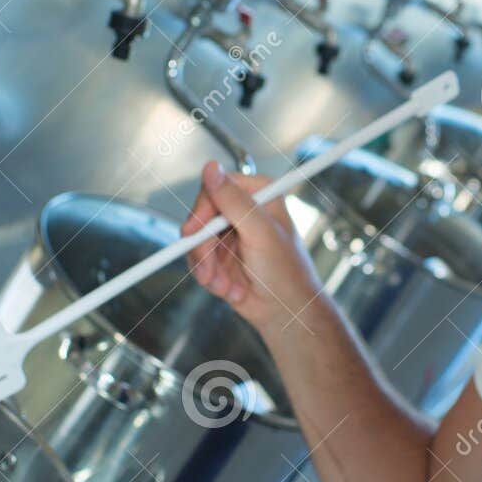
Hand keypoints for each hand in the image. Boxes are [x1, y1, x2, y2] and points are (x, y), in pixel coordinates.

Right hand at [181, 160, 325, 334]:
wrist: (286, 313)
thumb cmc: (286, 274)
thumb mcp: (260, 232)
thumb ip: (234, 201)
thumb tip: (211, 167)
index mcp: (260, 195)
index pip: (217, 187)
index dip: (202, 211)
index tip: (194, 232)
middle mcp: (244, 211)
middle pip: (202, 217)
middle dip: (204, 249)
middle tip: (209, 271)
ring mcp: (231, 235)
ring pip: (196, 242)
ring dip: (207, 269)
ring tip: (226, 286)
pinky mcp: (222, 256)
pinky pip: (198, 261)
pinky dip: (210, 278)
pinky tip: (229, 289)